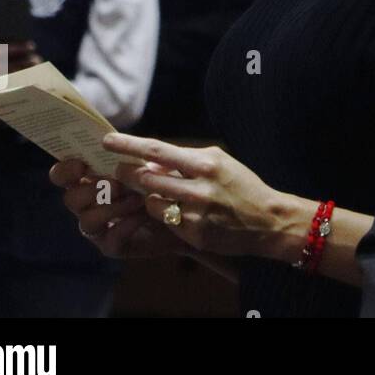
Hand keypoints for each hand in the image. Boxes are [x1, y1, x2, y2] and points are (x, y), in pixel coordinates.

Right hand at [49, 157, 186, 259]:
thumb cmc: (163, 182)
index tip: (81, 164)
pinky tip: (144, 215)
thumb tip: (114, 140)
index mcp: (90, 178)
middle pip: (71, 198)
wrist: (185, 213)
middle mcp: (88, 204)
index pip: (63, 174)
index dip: (65, 170)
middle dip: (91, 190)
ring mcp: (99, 227)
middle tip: (118, 184)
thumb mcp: (150, 164)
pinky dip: (127, 225)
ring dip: (112, 208)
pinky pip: (110, 239)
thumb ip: (131, 156)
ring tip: (138, 199)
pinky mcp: (113, 246)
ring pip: (87, 220)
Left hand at [102, 133, 295, 259]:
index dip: (128, 145)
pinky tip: (175, 211)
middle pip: (147, 177)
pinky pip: (164, 220)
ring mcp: (196, 211)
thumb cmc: (241, 186)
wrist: (267, 220)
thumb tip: (152, 159)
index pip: (158, 150)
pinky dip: (162, 213)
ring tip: (155, 192)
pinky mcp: (194, 233)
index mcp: (206, 163)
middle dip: (128, 175)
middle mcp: (200, 186)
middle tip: (119, 172)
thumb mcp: (220, 162)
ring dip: (146, 196)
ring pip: (151, 200)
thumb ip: (187, 159)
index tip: (106, 141)